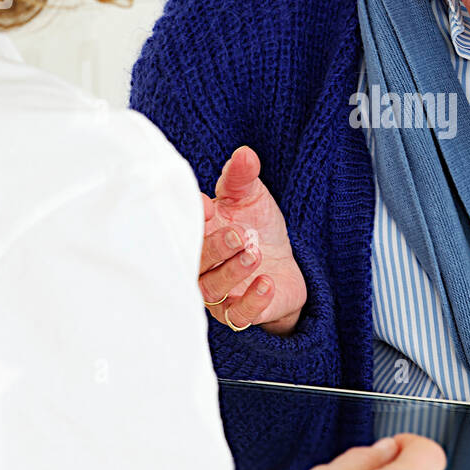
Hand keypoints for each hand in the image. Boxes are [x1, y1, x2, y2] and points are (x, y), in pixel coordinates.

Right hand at [198, 146, 306, 335]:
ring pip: (212, 288)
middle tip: (239, 233)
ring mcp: (219, 292)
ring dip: (232, 271)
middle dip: (215, 247)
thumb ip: (243, 178)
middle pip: (196, 261)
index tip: (208, 206)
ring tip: (254, 254)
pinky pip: (239, 315)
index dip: (192, 218)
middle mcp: (202, 265)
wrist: (284, 267)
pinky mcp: (240, 312)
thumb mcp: (252, 199)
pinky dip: (252, 301)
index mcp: (199, 233)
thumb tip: (245, 154)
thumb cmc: (258, 230)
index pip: (184, 227)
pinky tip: (267, 283)